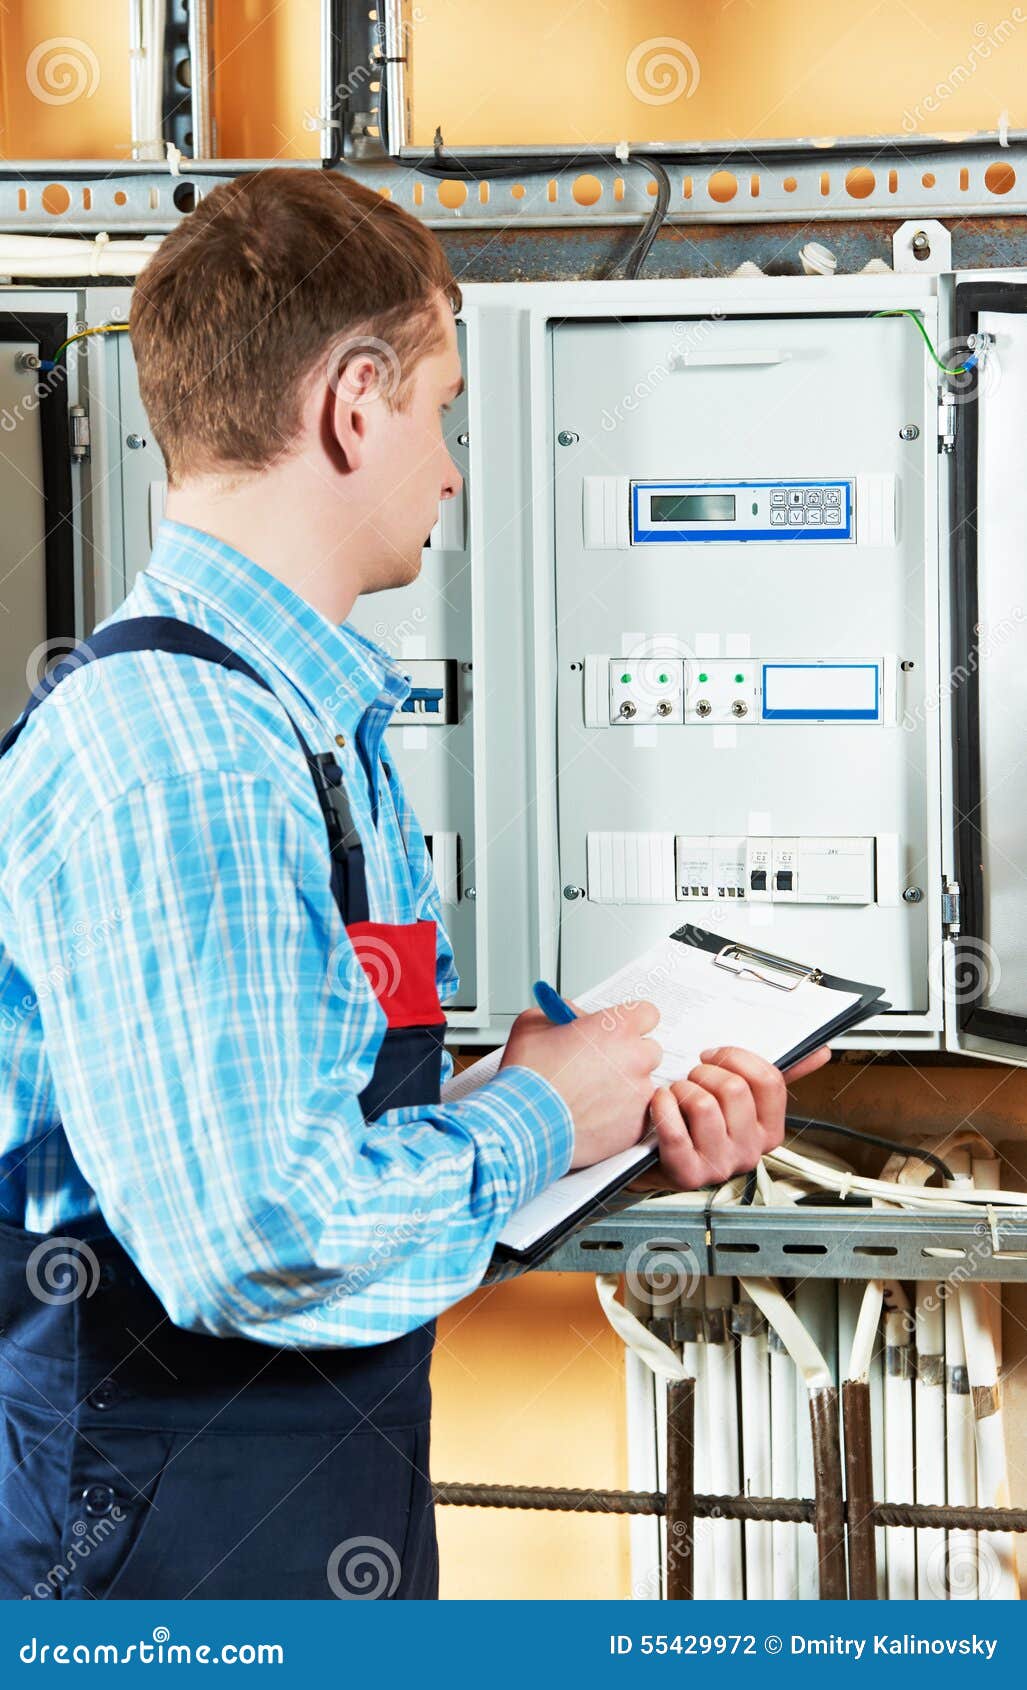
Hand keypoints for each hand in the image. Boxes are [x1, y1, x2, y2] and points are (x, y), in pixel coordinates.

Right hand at [501, 999, 662, 1167]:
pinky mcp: (636, 1126)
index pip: (647, 1013)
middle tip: (603, 1064)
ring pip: (642, 1086)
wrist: (524, 1125)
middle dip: (630, 1056)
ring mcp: (638, 1095)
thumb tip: (571, 1016)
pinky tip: (594, 1116)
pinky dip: (620, 1117)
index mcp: (616, 1028)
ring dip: (625, 1088)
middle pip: (650, 1050)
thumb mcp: (533, 1026)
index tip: (620, 1030)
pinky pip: (637, 1117)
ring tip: (592, 1096)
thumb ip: (559, 1013)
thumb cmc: (528, 1079)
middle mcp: (635, 1059)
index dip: (631, 1022)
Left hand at [650, 1044, 830, 1189]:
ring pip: (703, 1104)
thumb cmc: (700, 1125)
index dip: (735, 1057)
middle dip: (704, 1072)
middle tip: (692, 1078)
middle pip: (734, 1089)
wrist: (660, 1162)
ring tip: (677, 1094)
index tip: (713, 1055)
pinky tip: (661, 1102)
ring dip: (681, 1089)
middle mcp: (751, 1152)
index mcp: (770, 1131)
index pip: (768, 1080)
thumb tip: (820, 1052)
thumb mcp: (741, 1102)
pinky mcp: (688, 1175)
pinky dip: (663, 1106)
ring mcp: (721, 1166)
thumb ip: (776, 1077)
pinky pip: (675, 1129)